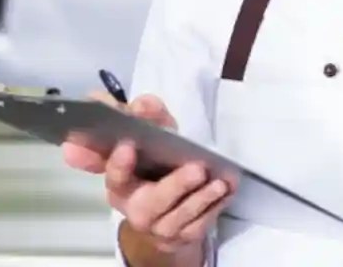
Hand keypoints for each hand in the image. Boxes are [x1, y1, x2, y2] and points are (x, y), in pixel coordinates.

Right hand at [62, 92, 235, 254]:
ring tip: (219, 182)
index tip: (128, 146)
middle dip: (175, 186)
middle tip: (197, 169)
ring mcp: (159, 227)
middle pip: (150, 204)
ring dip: (201, 199)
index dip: (118, 164)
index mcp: (121, 184)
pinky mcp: (182, 237)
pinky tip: (227, 192)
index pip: (115, 175)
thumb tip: (142, 104)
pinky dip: (214, 209)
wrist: (162, 212)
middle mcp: (135, 208)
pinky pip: (199, 226)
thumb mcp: (151, 136)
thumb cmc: (153, 167)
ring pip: (178, 218)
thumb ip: (145, 117)